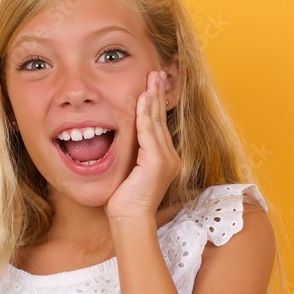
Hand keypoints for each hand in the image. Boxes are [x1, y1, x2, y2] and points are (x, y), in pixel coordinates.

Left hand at [105, 70, 180, 225]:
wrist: (130, 219)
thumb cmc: (125, 201)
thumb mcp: (129, 172)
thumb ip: (132, 155)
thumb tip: (123, 140)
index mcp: (164, 159)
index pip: (159, 126)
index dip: (156, 104)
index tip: (153, 85)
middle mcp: (170, 157)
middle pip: (161, 119)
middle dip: (158, 94)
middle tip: (157, 74)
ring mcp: (166, 159)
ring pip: (156, 123)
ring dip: (153, 98)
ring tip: (152, 78)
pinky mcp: (157, 162)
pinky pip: (148, 133)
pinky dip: (145, 114)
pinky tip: (143, 98)